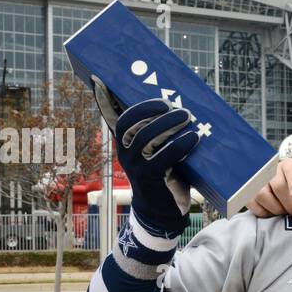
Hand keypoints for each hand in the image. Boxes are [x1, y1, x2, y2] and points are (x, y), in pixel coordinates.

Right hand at [92, 80, 196, 235]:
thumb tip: (183, 108)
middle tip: (173, 104)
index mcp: (125, 143)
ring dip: (168, 123)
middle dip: (151, 108)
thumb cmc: (166, 176)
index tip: (98, 78)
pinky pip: (162, 156)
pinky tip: (194, 138)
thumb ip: (163, 134)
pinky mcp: (148, 177)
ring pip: (146, 136)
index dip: (104, 98)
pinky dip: (180, 145)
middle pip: (130, 121)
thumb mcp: (161, 152)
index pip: (112, 117)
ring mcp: (134, 165)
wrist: (162, 212)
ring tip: (187, 116)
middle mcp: (125, 152)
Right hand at [248, 158, 291, 217]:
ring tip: (285, 212)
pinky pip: (253, 205)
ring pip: (262, 195)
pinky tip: (273, 213)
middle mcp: (272, 170)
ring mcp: (258, 180)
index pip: (291, 171)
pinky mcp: (248, 193)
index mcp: (290, 166)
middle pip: (277, 186)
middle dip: (289, 204)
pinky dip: (265, 213)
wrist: (288, 193)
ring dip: (276, 209)